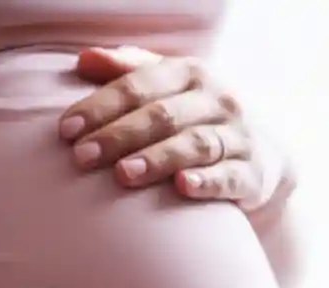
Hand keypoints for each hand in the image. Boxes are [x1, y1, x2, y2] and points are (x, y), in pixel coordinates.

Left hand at [60, 47, 279, 210]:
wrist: (262, 155)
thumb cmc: (198, 117)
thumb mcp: (169, 88)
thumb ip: (128, 72)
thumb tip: (84, 59)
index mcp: (191, 73)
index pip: (139, 85)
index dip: (101, 106)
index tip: (67, 131)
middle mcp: (218, 100)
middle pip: (164, 115)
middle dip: (120, 136)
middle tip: (83, 158)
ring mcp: (239, 137)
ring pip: (196, 144)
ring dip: (158, 159)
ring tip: (123, 175)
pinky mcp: (253, 173)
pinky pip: (230, 176)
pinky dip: (208, 181)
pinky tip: (182, 187)